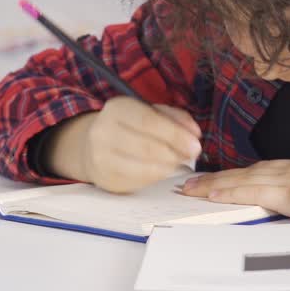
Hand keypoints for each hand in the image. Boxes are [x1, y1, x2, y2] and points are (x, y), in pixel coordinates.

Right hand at [46, 96, 201, 193]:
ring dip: (168, 167)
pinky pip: (139, 181)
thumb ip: (175, 118)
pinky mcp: (106, 179)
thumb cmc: (130, 127)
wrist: (93, 146)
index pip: (149, 121)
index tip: (195, 144)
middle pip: (147, 147)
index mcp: (117, 108)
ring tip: (177, 163)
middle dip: (175, 153)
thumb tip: (194, 133)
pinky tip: (162, 170)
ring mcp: (101, 158)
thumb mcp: (149, 112)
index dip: (175, 134)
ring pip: (144, 167)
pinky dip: (156, 176)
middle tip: (190, 156)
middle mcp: (103, 132)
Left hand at [179, 158, 289, 216]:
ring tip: (190, 190)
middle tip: (186, 185)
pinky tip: (213, 195)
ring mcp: (281, 180)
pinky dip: (230, 192)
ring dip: (212, 185)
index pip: (249, 173)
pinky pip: (251, 192)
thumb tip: (283, 202)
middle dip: (211, 180)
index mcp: (287, 171)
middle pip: (238, 175)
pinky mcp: (284, 192)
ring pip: (239, 180)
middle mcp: (280, 171)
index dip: (225, 177)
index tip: (206, 181)